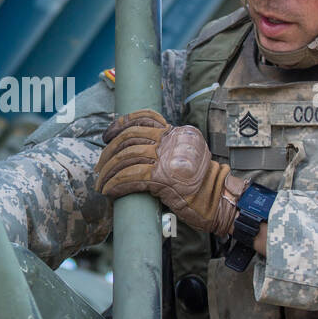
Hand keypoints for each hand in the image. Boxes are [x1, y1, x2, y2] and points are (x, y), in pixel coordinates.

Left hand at [95, 109, 241, 235]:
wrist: (218, 200)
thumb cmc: (200, 183)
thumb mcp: (186, 155)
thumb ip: (166, 148)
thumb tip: (134, 151)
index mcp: (175, 133)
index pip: (143, 118)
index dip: (120, 124)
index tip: (107, 135)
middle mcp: (171, 141)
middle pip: (129, 139)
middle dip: (109, 154)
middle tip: (99, 168)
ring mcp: (166, 158)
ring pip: (126, 158)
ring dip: (109, 173)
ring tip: (102, 183)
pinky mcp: (162, 178)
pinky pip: (131, 178)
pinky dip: (116, 185)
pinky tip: (110, 191)